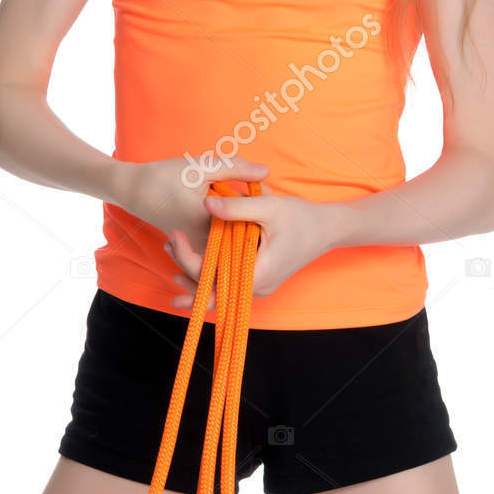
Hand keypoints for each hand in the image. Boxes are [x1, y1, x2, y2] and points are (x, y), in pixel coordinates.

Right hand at [118, 153, 269, 252]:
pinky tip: (230, 208)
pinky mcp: (193, 245)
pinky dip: (228, 227)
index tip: (269, 193)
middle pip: (242, 238)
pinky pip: (219, 242)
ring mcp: (198, 247)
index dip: (261, 209)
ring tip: (246, 201)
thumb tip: (266, 171)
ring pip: (231, 241)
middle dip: (253, 219)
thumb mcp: (202, 167)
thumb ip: (236, 168)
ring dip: (240, 223)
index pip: (249, 225)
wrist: (132, 190)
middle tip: (263, 195)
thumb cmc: (164, 177)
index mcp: (210, 226)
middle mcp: (204, 243)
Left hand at [165, 184, 334, 310]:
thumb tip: (206, 204)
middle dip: (185, 269)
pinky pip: (228, 284)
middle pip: (212, 288)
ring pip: (218, 290)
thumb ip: (237, 207)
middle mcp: (257, 287)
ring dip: (193, 276)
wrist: (327, 230)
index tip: (175, 236)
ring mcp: (258, 287)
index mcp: (258, 273)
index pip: (213, 275)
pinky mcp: (258, 280)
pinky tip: (186, 272)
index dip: (189, 258)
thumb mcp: (269, 207)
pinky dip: (209, 277)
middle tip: (165, 245)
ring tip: (170, 255)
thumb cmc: (302, 218)